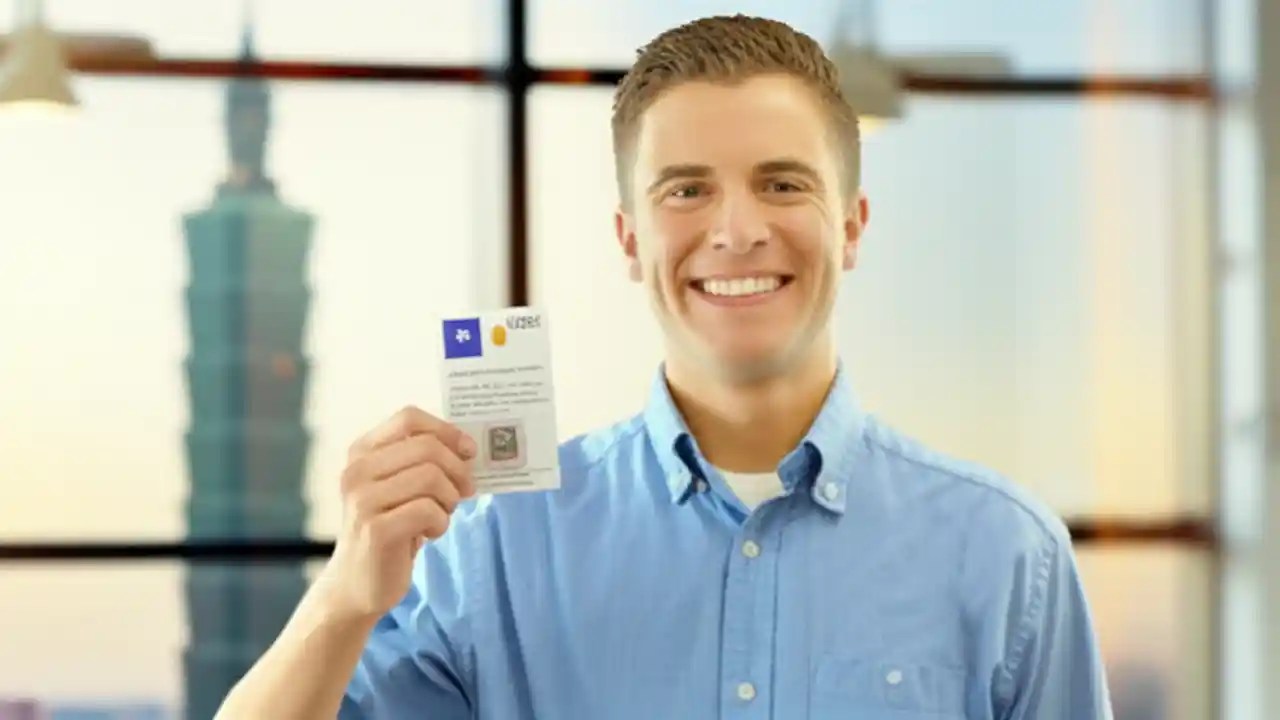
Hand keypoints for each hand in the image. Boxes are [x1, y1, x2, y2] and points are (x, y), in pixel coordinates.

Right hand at [317, 406, 476, 621]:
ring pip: (431, 477)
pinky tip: (430, 534)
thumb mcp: (400, 487)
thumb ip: (423, 462)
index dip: (446, 431)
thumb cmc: (389, 529)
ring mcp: (363, 501)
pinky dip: (442, 522)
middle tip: (464, 492)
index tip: (468, 451)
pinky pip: (429, 511)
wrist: (356, 583)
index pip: (409, 418)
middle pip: (427, 448)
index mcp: (362, 452)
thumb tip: (469, 448)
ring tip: (442, 515)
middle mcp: (357, 471)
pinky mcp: (376, 530)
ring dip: (450, 499)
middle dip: (457, 470)